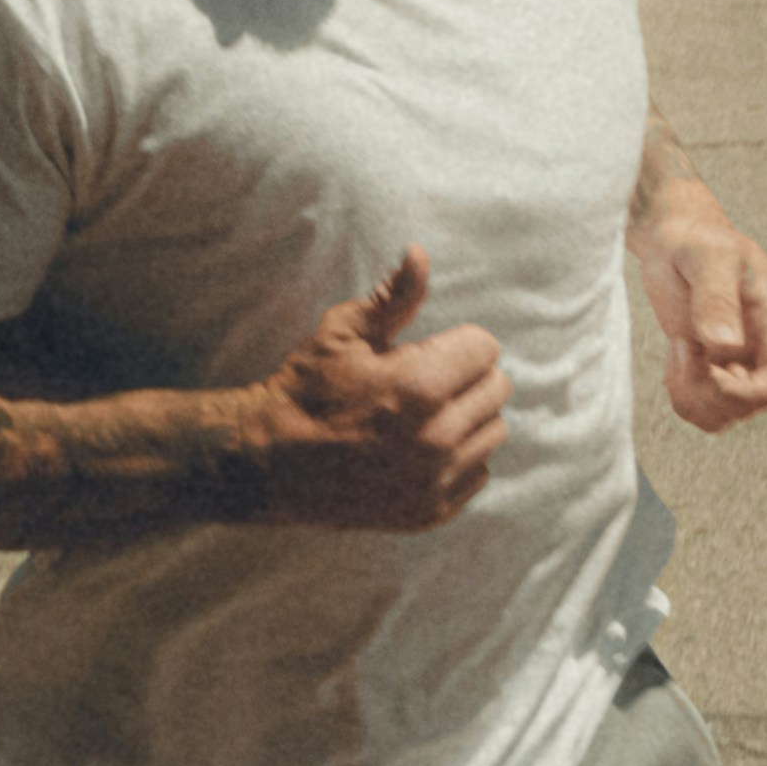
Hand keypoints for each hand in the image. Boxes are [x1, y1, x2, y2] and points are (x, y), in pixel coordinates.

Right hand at [250, 249, 505, 529]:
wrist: (268, 464)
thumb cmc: (306, 389)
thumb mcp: (343, 332)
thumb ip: (393, 297)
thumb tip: (419, 253)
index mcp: (420, 387)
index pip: (485, 347)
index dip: (456, 342)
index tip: (425, 352)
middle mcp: (436, 439)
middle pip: (498, 389)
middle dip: (466, 377)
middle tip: (425, 382)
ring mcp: (434, 481)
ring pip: (493, 432)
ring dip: (467, 418)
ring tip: (424, 416)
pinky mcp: (430, 511)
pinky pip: (478, 473)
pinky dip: (458, 459)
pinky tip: (419, 451)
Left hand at [633, 191, 766, 435]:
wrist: (674, 240)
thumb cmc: (697, 239)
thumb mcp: (709, 258)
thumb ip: (717, 298)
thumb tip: (725, 345)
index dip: (754, 392)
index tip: (714, 368)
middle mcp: (763, 349)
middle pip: (752, 405)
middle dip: (711, 391)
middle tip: (683, 348)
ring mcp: (737, 363)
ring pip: (724, 415)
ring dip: (692, 397)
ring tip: (678, 351)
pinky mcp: (710, 370)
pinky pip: (702, 408)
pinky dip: (682, 396)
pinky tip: (675, 358)